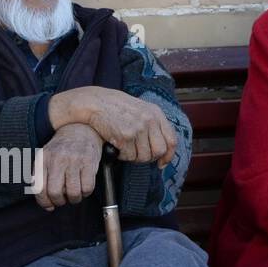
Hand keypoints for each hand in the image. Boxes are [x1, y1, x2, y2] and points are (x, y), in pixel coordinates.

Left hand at [29, 123, 102, 210]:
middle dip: (59, 202)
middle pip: (55, 192)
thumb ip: (41, 178)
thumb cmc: (62, 149)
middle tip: (63, 199)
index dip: (44, 202)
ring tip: (74, 193)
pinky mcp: (89, 162)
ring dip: (74, 199)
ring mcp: (74, 160)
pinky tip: (84, 187)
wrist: (80, 129)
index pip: (39, 188)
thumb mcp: (45, 158)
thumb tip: (46, 204)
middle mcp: (57, 159)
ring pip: (73, 193)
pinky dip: (86, 193)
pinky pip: (88, 188)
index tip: (50, 205)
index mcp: (43, 159)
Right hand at [50, 87, 176, 166]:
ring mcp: (138, 128)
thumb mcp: (140, 109)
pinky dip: (123, 156)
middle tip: (138, 155)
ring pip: (144, 156)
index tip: (162, 163)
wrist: (96, 103)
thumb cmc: (116, 108)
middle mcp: (149, 120)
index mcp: (156, 113)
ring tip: (125, 149)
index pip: (171, 140)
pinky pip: (129, 156)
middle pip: (159, 151)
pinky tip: (118, 148)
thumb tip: (162, 149)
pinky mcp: (125, 136)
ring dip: (134, 157)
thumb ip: (153, 124)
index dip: (168, 155)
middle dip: (149, 158)